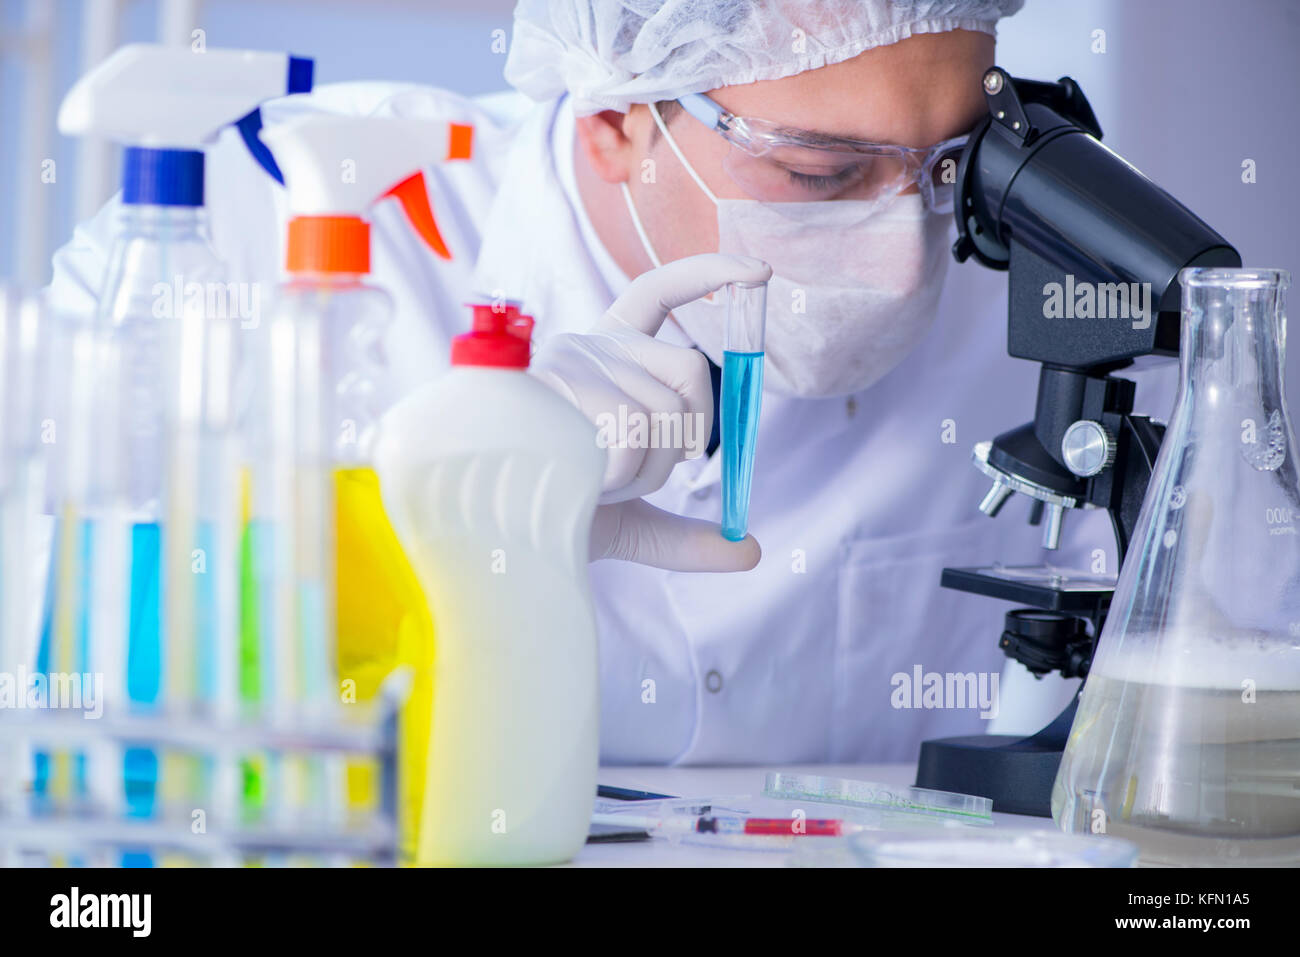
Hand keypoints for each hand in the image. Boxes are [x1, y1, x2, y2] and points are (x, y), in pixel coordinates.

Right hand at [531, 253, 769, 570]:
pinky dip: (619, 476)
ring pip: (664, 414)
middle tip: (627, 478)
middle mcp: (590, 344)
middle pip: (691, 370)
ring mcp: (570, 361)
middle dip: (682, 444)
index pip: (657, 293)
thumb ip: (689, 538)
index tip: (759, 271)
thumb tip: (752, 553)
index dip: (709, 273)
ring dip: (643, 472)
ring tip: (590, 482)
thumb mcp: (630, 524)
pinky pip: (630, 432)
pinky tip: (578, 479)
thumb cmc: (549, 514)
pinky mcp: (553, 383)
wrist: (490, 533)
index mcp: (608, 359)